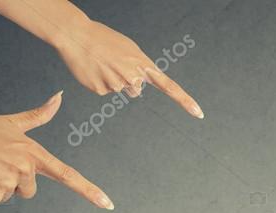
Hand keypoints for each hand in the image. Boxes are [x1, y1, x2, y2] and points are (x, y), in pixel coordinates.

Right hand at [0, 92, 113, 208]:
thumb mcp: (11, 123)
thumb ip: (38, 116)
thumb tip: (59, 97)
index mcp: (33, 153)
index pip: (67, 175)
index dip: (89, 191)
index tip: (107, 204)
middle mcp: (25, 169)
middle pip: (30, 191)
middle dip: (14, 182)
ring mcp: (8, 183)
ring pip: (10, 197)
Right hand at [54, 18, 202, 116]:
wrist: (76, 35)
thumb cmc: (103, 40)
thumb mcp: (128, 49)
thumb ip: (139, 68)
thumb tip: (138, 88)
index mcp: (143, 64)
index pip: (169, 86)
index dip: (185, 101)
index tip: (199, 114)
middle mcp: (133, 76)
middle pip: (137, 91)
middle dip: (127, 81)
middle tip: (113, 63)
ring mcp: (117, 85)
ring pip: (122, 92)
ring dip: (113, 81)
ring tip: (103, 65)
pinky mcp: (101, 90)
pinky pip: (105, 92)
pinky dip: (100, 83)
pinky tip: (94, 70)